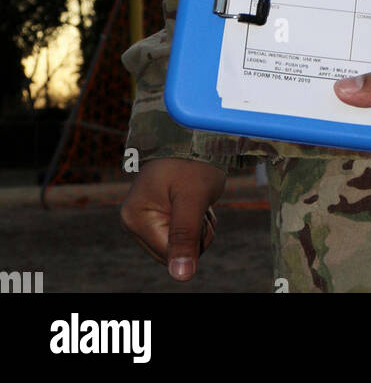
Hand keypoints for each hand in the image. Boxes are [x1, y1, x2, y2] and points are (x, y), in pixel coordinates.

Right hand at [120, 156, 225, 280]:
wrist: (194, 133)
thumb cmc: (193, 160)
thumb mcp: (193, 198)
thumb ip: (185, 236)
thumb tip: (181, 276)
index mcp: (135, 217)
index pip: (169, 254)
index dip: (192, 239)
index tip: (199, 210)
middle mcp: (134, 220)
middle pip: (172, 252)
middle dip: (194, 234)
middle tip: (199, 203)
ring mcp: (144, 217)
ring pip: (179, 244)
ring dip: (197, 226)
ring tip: (197, 198)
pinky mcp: (156, 213)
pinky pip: (180, 232)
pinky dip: (194, 220)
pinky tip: (194, 199)